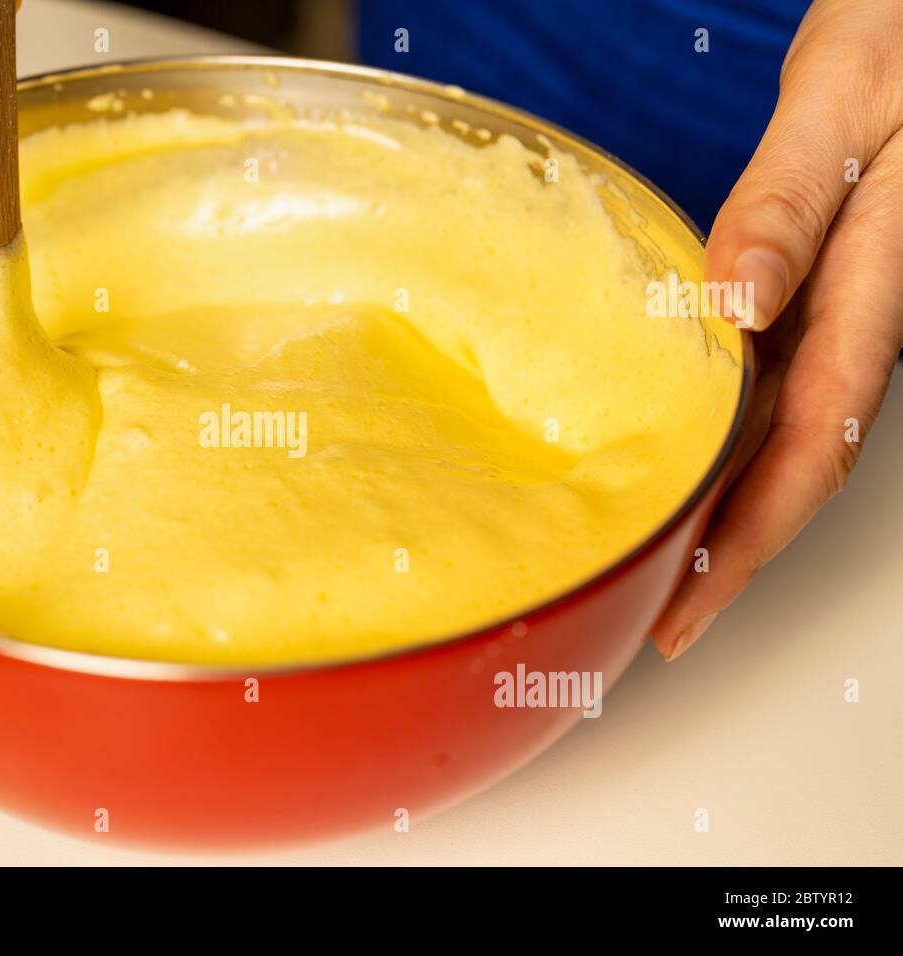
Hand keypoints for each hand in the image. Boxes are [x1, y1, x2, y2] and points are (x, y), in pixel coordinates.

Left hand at [653, 0, 902, 659]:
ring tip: (662, 569)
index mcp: (870, 293)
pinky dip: (728, 440)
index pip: (807, 453)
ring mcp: (840, 310)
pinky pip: (775, 385)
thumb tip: (736, 303)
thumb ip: (790, 205)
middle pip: (792, 468)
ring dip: (726, 511)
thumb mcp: (844, 108)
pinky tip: (683, 460)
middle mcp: (857, 319)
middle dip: (728, 558)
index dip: (744, 547)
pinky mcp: (820, 287)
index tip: (685, 612)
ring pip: (783, 436)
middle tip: (657, 623)